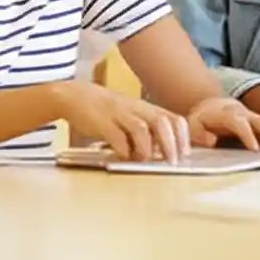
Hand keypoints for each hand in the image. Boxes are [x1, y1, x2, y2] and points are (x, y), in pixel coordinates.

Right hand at [53, 81, 188, 162]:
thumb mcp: (132, 115)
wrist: (75, 96)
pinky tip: (124, 157)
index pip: (174, 119)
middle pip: (161, 123)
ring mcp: (119, 114)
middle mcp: (136, 109)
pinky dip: (123, 149)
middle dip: (170, 144)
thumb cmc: (107, 110)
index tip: (184, 154)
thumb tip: (165, 150)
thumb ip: (148, 129)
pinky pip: (116, 136)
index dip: (182, 136)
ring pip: (141, 128)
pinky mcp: (102, 122)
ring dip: (147, 148)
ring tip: (146, 161)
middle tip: (171, 162)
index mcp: (147, 108)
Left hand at [187, 97, 259, 152]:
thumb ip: (199, 133)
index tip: (254, 148)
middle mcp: (246, 114)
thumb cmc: (202, 120)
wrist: (212, 107)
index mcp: (227, 114)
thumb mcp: (193, 125)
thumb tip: (211, 140)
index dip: (247, 134)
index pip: (239, 122)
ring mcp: (257, 118)